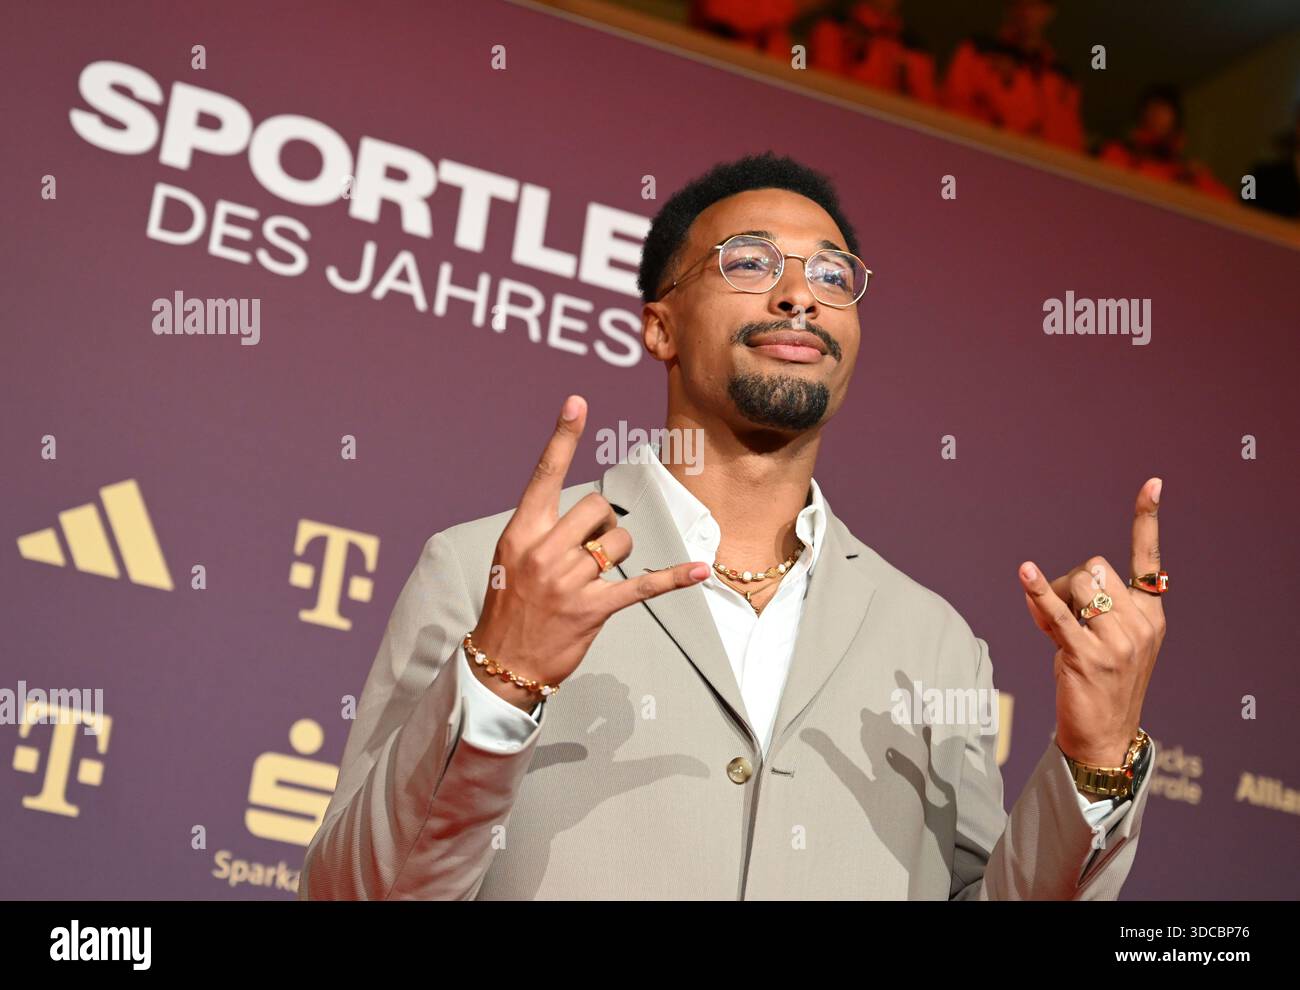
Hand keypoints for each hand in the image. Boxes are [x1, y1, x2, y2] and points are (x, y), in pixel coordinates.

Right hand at [469, 395, 710, 710]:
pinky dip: (674, 579)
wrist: (501, 661)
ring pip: (620, 541)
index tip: (577, 403)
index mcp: (521, 532)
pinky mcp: (592, 609)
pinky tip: (700, 571)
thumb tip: (592, 512)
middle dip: (603, 523)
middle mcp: (543, 552)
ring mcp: (568, 582)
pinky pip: (642, 585)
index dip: (562, 437)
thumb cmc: (511, 604)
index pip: (544, 475)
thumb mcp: (513, 557)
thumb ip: (544, 529)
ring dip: (619, 553)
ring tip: (595, 576)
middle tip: (589, 550)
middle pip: (597, 507)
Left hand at [1018, 478, 1166, 767]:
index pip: (1149, 559)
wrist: (1104, 736)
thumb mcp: (1105, 639)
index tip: (1152, 483)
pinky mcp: (1087, 656)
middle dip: (1068, 582)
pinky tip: (1024, 573)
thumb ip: (1083, 606)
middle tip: (1061, 615)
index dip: (1147, 520)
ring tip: (1054, 629)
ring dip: (1053, 597)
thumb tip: (1038, 580)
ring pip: (1076, 585)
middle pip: (1094, 568)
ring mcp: (1118, 641)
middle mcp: (1141, 624)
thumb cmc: (1099, 683)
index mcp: (1151, 616)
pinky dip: (1038, 592)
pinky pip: (1059, 614)